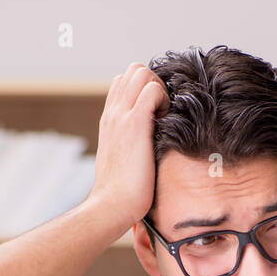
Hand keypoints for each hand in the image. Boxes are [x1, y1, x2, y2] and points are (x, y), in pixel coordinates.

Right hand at [88, 62, 169, 231]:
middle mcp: (114, 113)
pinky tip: (166, 123)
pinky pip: (153, 89)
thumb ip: (130, 145)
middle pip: (134, 70)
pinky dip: (165, 99)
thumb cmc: (121, 193)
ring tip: (164, 117)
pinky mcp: (135, 124)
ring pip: (142, 72)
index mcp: (110, 120)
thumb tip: (146, 147)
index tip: (156, 114)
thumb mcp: (122, 160)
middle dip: (155, 83)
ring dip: (160, 88)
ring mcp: (122, 116)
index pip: (124, 82)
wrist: (111, 205)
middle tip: (164, 112)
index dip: (144, 89)